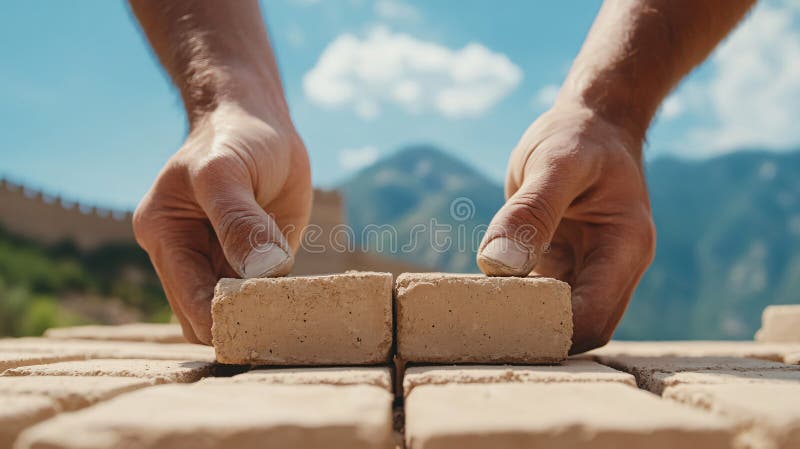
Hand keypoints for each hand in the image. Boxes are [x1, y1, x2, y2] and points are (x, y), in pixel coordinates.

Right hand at [133, 103, 311, 343]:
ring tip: (299, 314)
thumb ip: (240, 220)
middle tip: (287, 326)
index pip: (190, 303)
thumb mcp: (228, 170)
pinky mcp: (254, 263)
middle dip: (244, 328)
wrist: (260, 122)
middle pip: (209, 321)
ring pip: (238, 316)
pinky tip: (306, 300)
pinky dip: (283, 305)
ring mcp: (220, 262)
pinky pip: (265, 299)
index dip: (225, 322)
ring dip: (266, 319)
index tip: (266, 325)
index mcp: (165, 236)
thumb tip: (261, 272)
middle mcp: (187, 257)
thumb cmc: (236, 138)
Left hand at [477, 106, 655, 353]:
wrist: (589, 123)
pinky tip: (479, 296)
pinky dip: (513, 300)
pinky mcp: (563, 264)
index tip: (499, 325)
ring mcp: (589, 269)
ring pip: (559, 319)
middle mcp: (613, 267)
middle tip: (478, 331)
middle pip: (580, 330)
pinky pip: (539, 296)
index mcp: (625, 248)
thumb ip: (530, 212)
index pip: (594, 318)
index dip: (551, 332)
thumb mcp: (554, 163)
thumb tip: (497, 266)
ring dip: (521, 322)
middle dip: (535, 336)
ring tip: (472, 318)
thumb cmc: (577, 136)